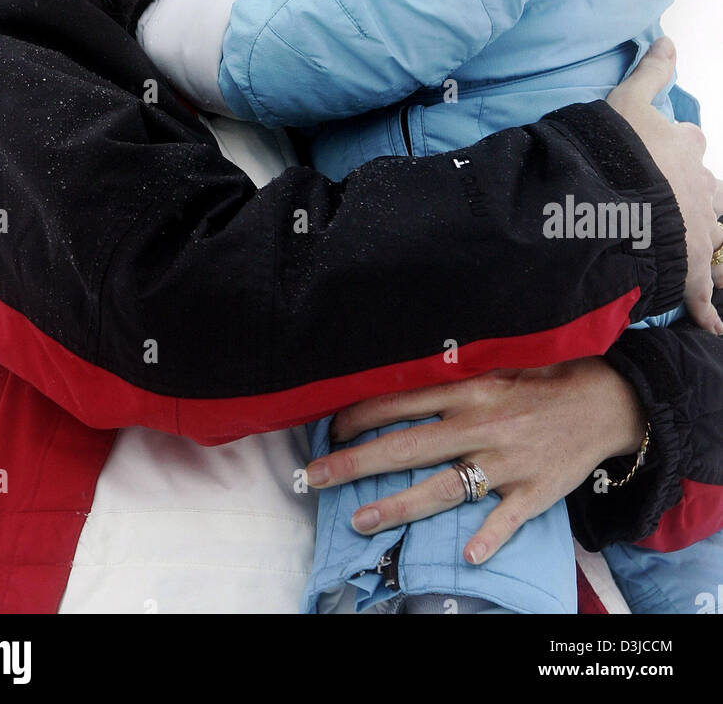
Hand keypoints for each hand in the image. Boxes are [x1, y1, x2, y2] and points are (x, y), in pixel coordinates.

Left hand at [306, 358, 645, 564]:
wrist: (606, 402)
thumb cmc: (545, 381)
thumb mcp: (498, 365)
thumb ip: (455, 377)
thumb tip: (405, 381)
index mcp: (471, 391)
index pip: (403, 402)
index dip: (362, 415)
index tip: (330, 427)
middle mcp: (482, 425)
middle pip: (408, 446)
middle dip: (356, 461)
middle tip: (315, 475)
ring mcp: (507, 462)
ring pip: (444, 487)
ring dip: (398, 505)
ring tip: (360, 519)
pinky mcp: (534, 491)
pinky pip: (507, 519)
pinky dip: (488, 537)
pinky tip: (466, 556)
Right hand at [605, 36, 722, 334]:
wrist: (614, 202)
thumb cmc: (617, 149)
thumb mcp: (626, 99)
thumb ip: (649, 72)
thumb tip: (669, 37)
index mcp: (685, 150)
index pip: (689, 144)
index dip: (675, 149)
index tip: (660, 155)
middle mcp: (702, 191)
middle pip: (708, 195)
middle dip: (695, 200)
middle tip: (671, 207)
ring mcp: (697, 233)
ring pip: (709, 239)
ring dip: (701, 247)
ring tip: (686, 254)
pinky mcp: (688, 271)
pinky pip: (701, 297)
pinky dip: (708, 313)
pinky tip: (715, 329)